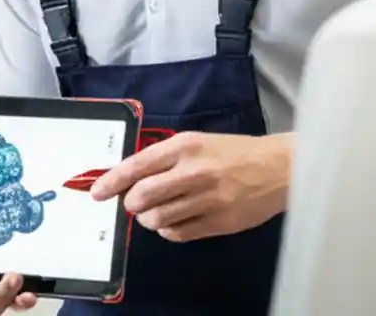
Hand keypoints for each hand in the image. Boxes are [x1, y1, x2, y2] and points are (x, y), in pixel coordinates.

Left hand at [90, 132, 291, 242]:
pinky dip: (167, 230)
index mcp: (184, 146)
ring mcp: (207, 199)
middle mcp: (193, 172)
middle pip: (142, 196)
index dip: (112, 181)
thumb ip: (164, 158)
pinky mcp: (219, 222)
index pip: (137, 165)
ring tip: (154, 213)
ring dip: (147, 219)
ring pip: (157, 218)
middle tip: (134, 203)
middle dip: (130, 203)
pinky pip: (178, 233)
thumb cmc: (233, 152)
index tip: (97, 192)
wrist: (278, 168)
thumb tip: (128, 177)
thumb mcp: (196, 143)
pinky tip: (173, 222)